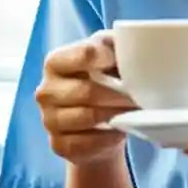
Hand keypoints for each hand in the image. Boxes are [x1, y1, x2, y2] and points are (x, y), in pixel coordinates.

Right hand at [34, 30, 138, 165]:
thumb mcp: (110, 53)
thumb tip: (137, 47)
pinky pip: (87, 143)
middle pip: (87, 91)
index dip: (108, 59)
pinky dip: (109, 137)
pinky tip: (119, 130)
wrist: (97, 119)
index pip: (83, 55)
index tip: (127, 63)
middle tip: (141, 95)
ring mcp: (49, 120)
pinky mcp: (59, 144)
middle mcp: (46, 90)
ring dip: (117, 114)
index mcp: (56, 61)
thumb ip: (118, 43)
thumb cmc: (105, 78)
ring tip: (135, 110)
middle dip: (119, 94)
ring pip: (88, 117)